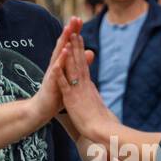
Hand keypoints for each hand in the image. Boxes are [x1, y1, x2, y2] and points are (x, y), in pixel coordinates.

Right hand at [31, 19, 80, 122]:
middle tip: (75, 18)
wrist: (41, 109)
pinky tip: (64, 52)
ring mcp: (52, 72)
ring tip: (68, 29)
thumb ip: (78, 64)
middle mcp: (55, 65)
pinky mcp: (51, 82)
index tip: (79, 19)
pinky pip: (56, 69)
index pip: (68, 45)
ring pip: (58, 54)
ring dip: (63, 42)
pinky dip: (60, 60)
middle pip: (63, 45)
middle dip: (68, 31)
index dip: (74, 33)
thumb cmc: (55, 94)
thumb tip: (90, 52)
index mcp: (61, 64)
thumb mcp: (69, 77)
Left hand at [55, 21, 114, 140]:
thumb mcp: (98, 108)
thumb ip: (95, 100)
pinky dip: (61, 72)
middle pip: (80, 61)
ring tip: (68, 38)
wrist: (103, 131)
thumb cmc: (103, 124)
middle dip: (77, 45)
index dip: (81, 52)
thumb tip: (95, 96)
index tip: (79, 40)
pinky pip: (64, 84)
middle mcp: (84, 85)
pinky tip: (57, 62)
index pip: (84, 66)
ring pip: (73, 68)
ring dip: (70, 53)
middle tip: (75, 30)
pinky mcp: (71, 99)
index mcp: (89, 87)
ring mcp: (78, 91)